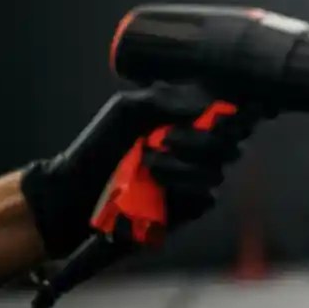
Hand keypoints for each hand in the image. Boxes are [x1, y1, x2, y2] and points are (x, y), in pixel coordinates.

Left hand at [21, 83, 265, 257]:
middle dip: (200, 142)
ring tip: (149, 164)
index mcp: (190, 123)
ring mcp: (198, 179)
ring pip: (217, 173)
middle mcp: (201, 151)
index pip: (230, 117)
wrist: (78, 189)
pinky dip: (183, 190)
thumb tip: (208, 104)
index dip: (228, 117)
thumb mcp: (128, 109)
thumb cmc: (101, 144)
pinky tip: (158, 187)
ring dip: (181, 167)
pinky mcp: (192, 207)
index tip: (206, 117)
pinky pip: (206, 198)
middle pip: (230, 146)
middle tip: (165, 139)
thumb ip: (166, 100)